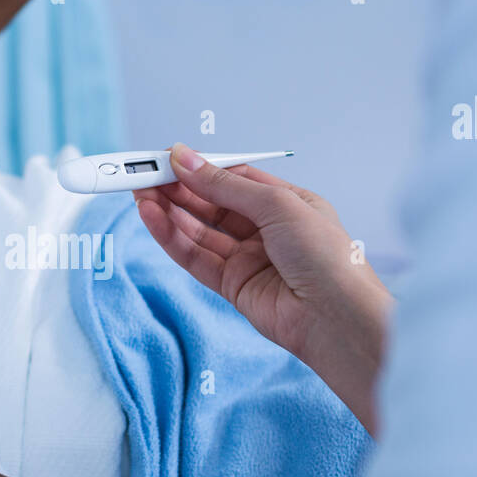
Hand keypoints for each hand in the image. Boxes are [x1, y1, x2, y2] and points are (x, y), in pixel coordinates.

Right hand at [133, 142, 392, 434]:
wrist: (338, 318)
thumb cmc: (327, 257)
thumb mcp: (276, 205)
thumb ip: (223, 185)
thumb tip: (184, 158)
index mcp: (285, 203)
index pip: (232, 178)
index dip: (198, 167)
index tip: (164, 157)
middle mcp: (265, 230)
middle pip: (210, 204)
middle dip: (176, 188)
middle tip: (141, 174)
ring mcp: (248, 259)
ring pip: (198, 230)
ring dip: (168, 211)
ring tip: (139, 193)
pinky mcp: (232, 287)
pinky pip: (195, 257)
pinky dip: (171, 238)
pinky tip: (153, 218)